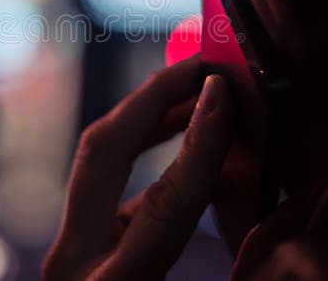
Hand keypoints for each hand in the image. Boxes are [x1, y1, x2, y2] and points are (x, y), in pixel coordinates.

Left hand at [42, 56, 233, 279]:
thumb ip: (234, 254)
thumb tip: (256, 180)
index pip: (163, 205)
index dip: (197, 143)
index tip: (222, 91)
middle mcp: (75, 262)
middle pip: (102, 151)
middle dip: (152, 98)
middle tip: (201, 66)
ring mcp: (70, 252)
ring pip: (101, 159)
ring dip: (152, 119)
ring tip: (200, 93)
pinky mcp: (79, 248)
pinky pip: (110, 185)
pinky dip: (147, 154)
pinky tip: (180, 137)